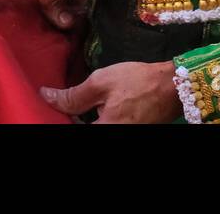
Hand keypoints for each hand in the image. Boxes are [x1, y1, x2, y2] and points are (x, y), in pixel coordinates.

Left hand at [41, 61, 181, 123]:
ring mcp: (122, 136)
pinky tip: (87, 109)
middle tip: (60, 103)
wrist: (173, 86)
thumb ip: (73, 96)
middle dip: (70, 118)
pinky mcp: (128, 132)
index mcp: (104, 131)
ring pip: (92, 127)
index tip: (49, 107)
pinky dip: (93, 119)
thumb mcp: (101, 83)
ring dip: (80, 120)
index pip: (70, 128)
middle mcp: (112, 136)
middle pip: (81, 128)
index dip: (58, 118)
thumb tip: (46, 97)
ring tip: (71, 105)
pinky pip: (103, 127)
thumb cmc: (138, 82)